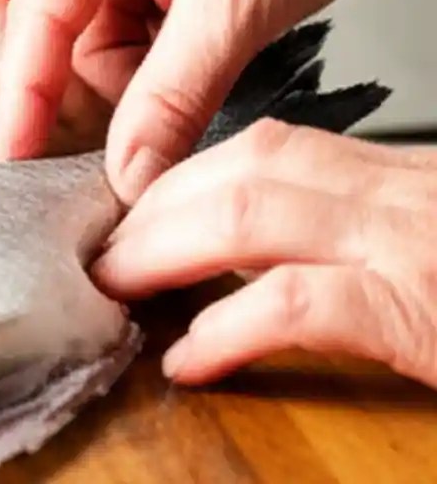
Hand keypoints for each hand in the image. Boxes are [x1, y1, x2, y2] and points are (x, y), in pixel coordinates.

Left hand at [90, 118, 436, 389]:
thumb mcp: (435, 241)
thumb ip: (358, 232)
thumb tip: (258, 259)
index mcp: (400, 177)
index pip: (266, 149)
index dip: (183, 182)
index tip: (134, 218)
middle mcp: (401, 192)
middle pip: (240, 168)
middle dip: (152, 210)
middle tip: (103, 253)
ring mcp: (408, 243)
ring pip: (245, 214)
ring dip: (159, 250)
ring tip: (114, 285)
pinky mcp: (418, 308)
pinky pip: (294, 304)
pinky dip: (225, 329)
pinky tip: (188, 358)